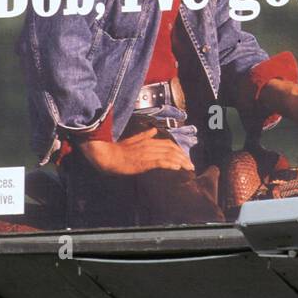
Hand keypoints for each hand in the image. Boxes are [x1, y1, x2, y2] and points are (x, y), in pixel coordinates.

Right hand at [78, 130, 193, 174]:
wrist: (106, 155)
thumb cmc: (118, 150)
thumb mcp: (132, 140)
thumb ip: (144, 135)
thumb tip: (153, 130)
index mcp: (148, 141)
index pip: (169, 144)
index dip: (179, 151)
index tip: (185, 158)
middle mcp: (150, 146)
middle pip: (172, 149)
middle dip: (183, 157)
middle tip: (191, 165)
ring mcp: (147, 153)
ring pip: (168, 155)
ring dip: (180, 162)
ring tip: (188, 167)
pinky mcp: (143, 162)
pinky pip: (159, 162)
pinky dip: (169, 164)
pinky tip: (177, 167)